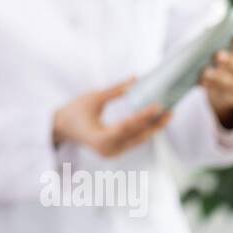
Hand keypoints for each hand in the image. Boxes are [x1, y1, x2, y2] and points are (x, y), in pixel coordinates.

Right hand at [52, 77, 171, 157]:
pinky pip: (133, 140)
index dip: (143, 116)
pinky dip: (143, 130)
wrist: (61, 127)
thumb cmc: (74, 111)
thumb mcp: (93, 97)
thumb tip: (135, 79)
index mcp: (99, 138)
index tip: (158, 106)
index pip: (126, 126)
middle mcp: (107, 149)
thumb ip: (115, 90)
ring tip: (167, 115)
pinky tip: (155, 121)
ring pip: (138, 140)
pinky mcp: (115, 150)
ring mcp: (112, 152)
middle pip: (136, 136)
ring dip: (152, 127)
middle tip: (170, 110)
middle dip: (154, 123)